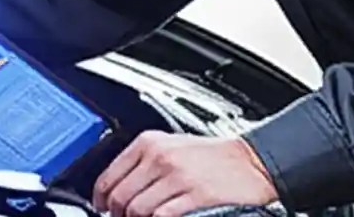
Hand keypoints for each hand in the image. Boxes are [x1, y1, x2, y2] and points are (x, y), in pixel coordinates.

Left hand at [92, 132, 276, 216]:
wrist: (252, 162)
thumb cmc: (212, 156)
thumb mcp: (171, 147)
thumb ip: (143, 162)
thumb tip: (118, 185)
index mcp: (149, 143)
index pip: (109, 176)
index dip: (100, 198)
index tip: (101, 206)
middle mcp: (159, 157)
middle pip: (120, 195)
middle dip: (116, 213)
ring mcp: (177, 177)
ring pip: (137, 208)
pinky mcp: (196, 195)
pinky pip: (161, 215)